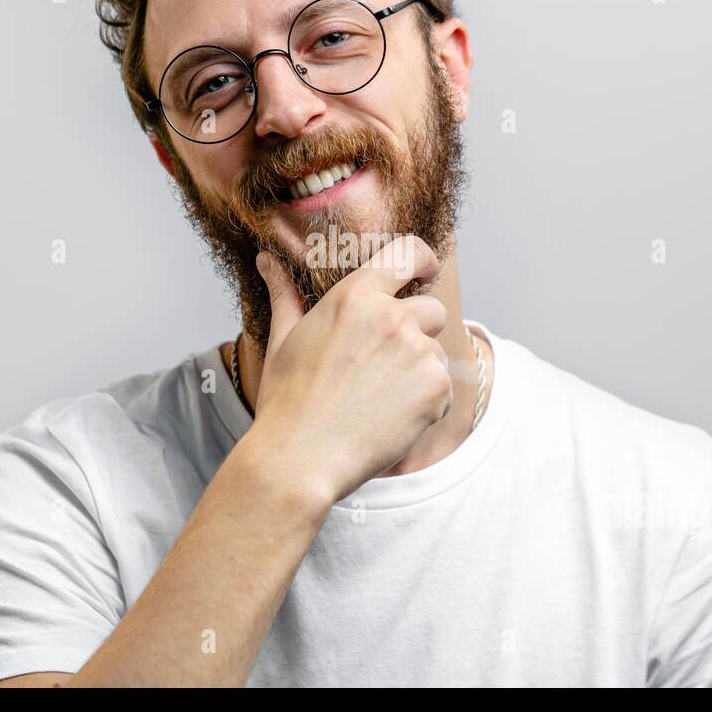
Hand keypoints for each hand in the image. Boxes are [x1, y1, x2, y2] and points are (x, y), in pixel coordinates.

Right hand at [250, 235, 450, 503]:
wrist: (301, 459)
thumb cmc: (287, 401)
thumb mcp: (283, 340)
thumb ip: (285, 295)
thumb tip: (268, 260)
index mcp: (355, 296)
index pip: (408, 253)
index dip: (423, 259)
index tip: (424, 271)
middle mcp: (392, 317)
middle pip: (431, 308)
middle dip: (418, 330)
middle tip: (385, 364)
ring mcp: (418, 352)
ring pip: (437, 351)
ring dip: (419, 370)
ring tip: (378, 398)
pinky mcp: (437, 387)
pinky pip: (443, 386)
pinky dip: (426, 402)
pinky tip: (390, 418)